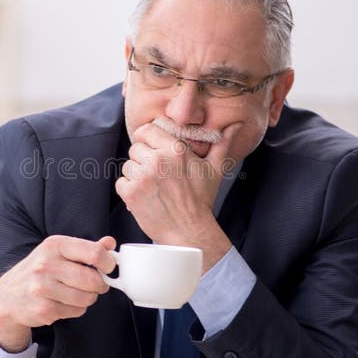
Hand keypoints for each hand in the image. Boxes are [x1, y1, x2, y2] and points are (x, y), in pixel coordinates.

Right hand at [0, 235, 116, 351]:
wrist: (8, 296)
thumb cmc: (39, 270)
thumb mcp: (59, 252)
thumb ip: (86, 248)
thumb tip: (110, 243)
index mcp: (54, 245)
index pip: (94, 253)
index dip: (108, 263)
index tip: (108, 267)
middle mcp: (46, 265)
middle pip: (93, 279)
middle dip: (99, 284)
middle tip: (95, 284)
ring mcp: (43, 288)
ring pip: (87, 297)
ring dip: (88, 298)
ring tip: (76, 293)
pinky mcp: (44, 309)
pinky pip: (77, 311)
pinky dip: (76, 309)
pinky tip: (64, 302)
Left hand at [115, 124, 234, 269]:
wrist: (189, 232)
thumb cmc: (201, 201)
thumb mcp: (214, 169)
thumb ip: (222, 144)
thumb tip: (236, 125)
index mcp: (176, 150)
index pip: (147, 130)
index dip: (146, 138)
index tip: (150, 148)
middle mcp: (158, 160)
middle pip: (135, 147)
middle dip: (142, 158)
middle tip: (155, 174)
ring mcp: (143, 177)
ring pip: (127, 165)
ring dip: (135, 175)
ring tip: (152, 187)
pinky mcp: (131, 193)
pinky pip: (121, 182)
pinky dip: (129, 190)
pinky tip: (144, 196)